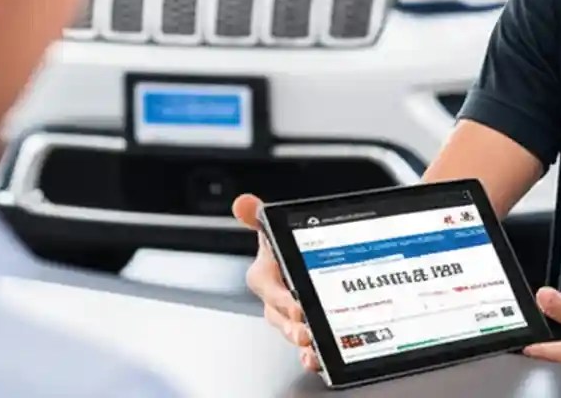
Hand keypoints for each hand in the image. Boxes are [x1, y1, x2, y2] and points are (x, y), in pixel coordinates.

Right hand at [232, 193, 320, 372]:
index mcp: (266, 274)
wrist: (306, 256)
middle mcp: (275, 297)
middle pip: (279, 315)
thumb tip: (242, 202)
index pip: (266, 286)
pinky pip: (304, 345)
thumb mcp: (274, 229)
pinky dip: (309, 355)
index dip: (279, 297)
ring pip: (290, 332)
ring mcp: (290, 316)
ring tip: (312, 346)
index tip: (295, 305)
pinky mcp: (306, 326)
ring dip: (299, 341)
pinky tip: (318, 359)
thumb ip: (259, 216)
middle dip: (291, 326)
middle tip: (306, 330)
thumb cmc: (285, 246)